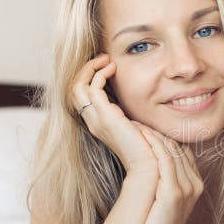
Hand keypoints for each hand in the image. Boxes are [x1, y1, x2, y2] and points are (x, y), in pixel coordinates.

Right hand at [69, 54, 155, 174]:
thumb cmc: (148, 148)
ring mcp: (97, 119)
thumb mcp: (136, 126)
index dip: (89, 78)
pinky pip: (92, 88)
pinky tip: (112, 68)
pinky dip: (99, 73)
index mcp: (98, 123)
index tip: (105, 66)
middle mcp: (93, 121)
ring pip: (77, 86)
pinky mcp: (105, 117)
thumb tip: (138, 103)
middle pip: (74, 89)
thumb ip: (131, 115)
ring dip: (90, 68)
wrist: (148, 165)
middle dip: (86, 70)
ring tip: (106, 59)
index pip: (81, 96)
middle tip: (103, 58)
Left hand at [136, 126, 203, 223]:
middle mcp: (194, 183)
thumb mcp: (165, 201)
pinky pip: (165, 161)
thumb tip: (150, 167)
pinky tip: (140, 136)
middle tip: (136, 119)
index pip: (181, 151)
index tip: (145, 127)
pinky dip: (153, 145)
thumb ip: (164, 182)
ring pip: (171, 151)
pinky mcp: (173, 193)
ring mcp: (186, 187)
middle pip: (177, 148)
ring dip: (152, 134)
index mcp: (194, 183)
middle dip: (157, 131)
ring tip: (134, 123)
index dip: (163, 137)